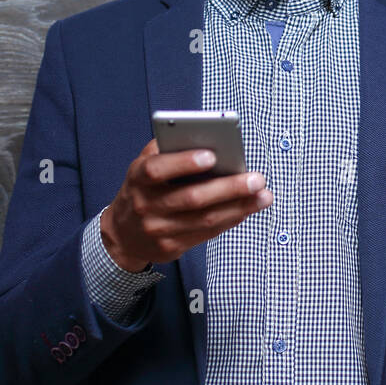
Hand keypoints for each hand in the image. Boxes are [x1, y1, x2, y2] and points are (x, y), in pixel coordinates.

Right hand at [99, 138, 271, 271]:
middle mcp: (146, 205)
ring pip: (205, 219)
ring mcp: (158, 229)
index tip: (212, 155)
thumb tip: (207, 137)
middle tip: (256, 179)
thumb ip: (169, 149)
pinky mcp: (171, 247)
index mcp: (138, 177)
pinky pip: (208, 233)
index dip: (184, 163)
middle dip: (229, 188)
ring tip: (263, 195)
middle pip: (192, 198)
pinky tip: (248, 208)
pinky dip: (231, 219)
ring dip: (239, 207)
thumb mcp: (144, 164)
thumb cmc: (143, 189)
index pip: (157, 170)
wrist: (123, 234)